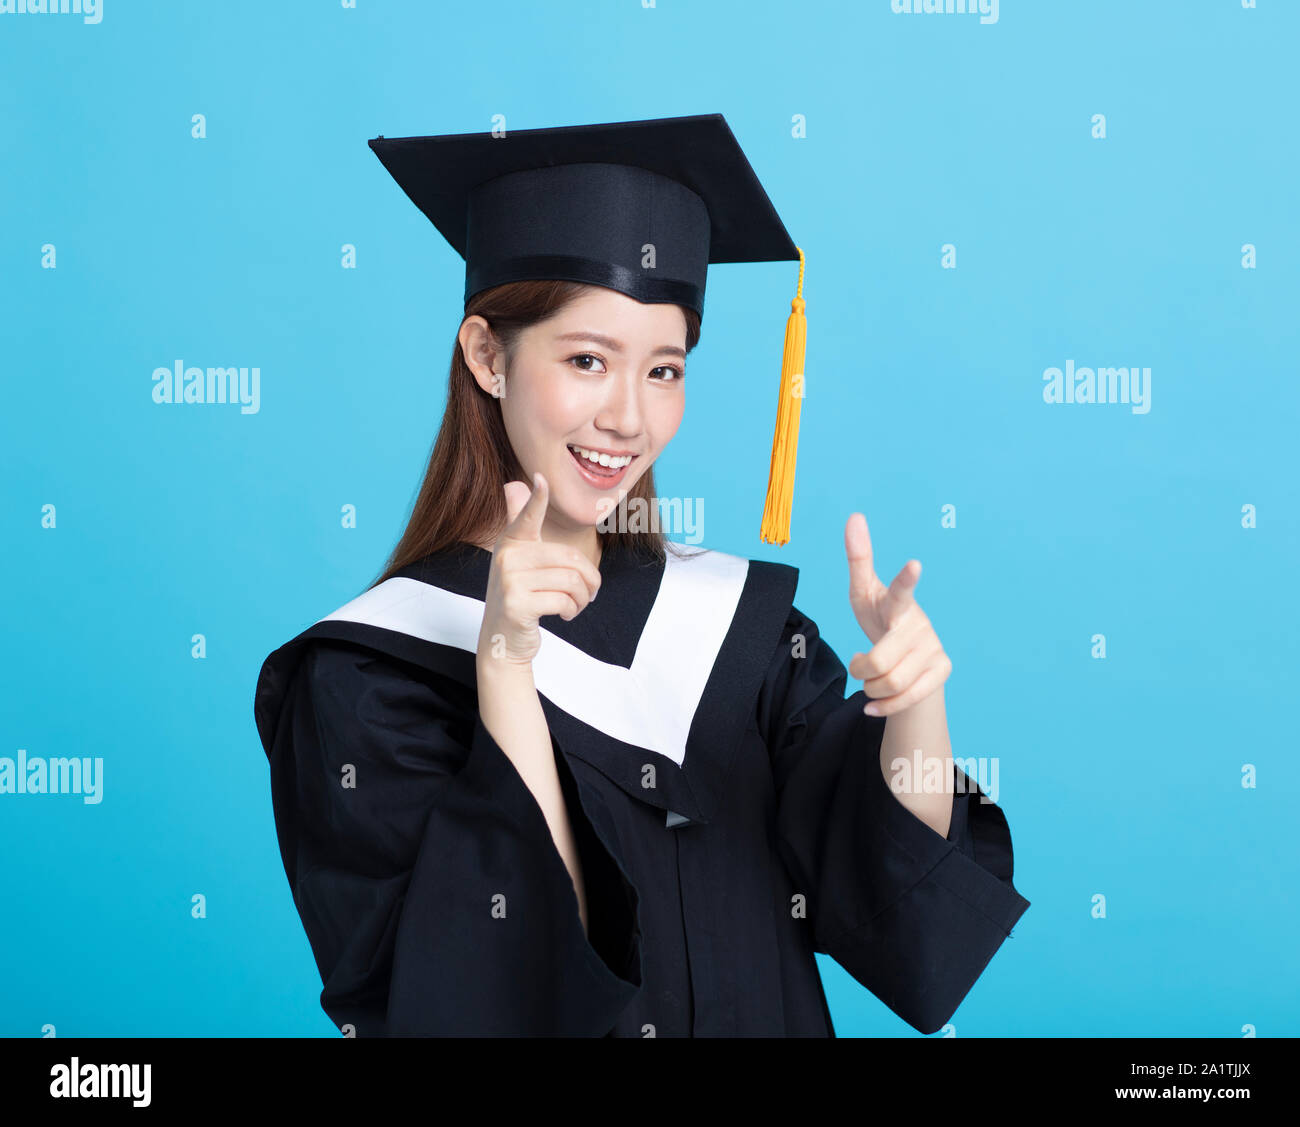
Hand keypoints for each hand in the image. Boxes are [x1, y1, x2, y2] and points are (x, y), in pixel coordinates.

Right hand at [476, 472, 601, 666]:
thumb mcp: (517, 558)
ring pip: (571, 582)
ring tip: (576, 605)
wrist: (502, 639)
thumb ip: (518, 523)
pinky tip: (564, 615)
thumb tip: (513, 486)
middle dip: (589, 579)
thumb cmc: (519, 595)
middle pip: (570, 558)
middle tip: (589, 593)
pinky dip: (572, 611)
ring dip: (582, 598)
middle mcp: (507, 557)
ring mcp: (509, 582)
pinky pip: (563, 601)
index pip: (526, 516)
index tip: (542, 478)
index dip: (537, 498)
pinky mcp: (517, 605)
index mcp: (511, 542)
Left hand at [843, 512, 951, 716]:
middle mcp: (919, 624)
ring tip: (870, 680)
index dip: (905, 578)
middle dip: (860, 669)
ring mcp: (934, 648)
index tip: (914, 564)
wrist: (910, 657)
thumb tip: (854, 515)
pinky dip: (883, 706)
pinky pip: (906, 699)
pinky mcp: (942, 671)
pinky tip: (872, 705)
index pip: (900, 590)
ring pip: (890, 682)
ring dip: (870, 687)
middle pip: (879, 660)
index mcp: (897, 603)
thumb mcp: (864, 593)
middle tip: (858, 664)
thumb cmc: (882, 618)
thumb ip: (859, 558)